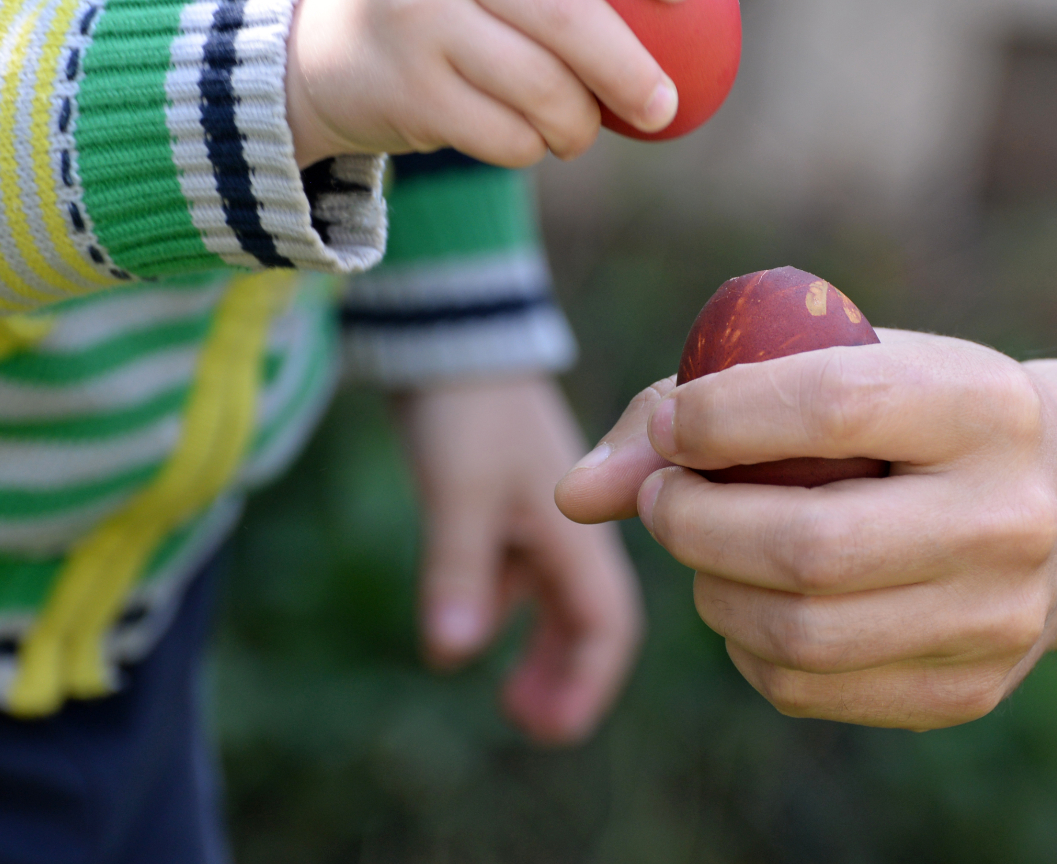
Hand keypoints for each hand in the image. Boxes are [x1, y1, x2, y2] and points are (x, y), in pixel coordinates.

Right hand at [288, 0, 705, 168]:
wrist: (329, 34)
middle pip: (566, 11)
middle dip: (631, 70)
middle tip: (664, 104)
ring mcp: (413, 14)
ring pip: (539, 87)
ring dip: (582, 124)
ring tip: (589, 128)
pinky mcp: (404, 87)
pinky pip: (504, 135)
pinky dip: (535, 147)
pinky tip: (535, 138)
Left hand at [396, 374, 641, 744]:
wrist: (454, 326)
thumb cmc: (465, 407)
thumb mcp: (458, 492)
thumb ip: (458, 570)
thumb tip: (451, 655)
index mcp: (577, 532)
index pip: (604, 626)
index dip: (585, 683)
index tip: (549, 731)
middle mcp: (572, 526)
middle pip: (587, 619)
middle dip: (567, 676)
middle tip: (527, 725)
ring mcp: (542, 510)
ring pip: (556, 596)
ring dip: (540, 648)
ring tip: (508, 695)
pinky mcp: (509, 494)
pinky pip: (527, 569)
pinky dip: (511, 606)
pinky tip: (475, 625)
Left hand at [555, 330, 1056, 729]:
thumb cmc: (913, 418)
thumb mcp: (843, 369)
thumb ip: (699, 405)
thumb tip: (572, 493)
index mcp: (987, 406)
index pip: (835, 406)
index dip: (723, 418)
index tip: (673, 425)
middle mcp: (1011, 517)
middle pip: (809, 546)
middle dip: (696, 524)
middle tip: (662, 499)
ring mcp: (997, 619)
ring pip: (799, 634)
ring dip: (711, 590)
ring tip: (703, 546)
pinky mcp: (967, 691)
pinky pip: (807, 690)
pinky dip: (746, 648)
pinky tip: (753, 599)